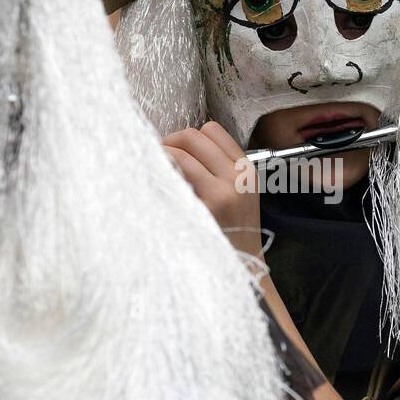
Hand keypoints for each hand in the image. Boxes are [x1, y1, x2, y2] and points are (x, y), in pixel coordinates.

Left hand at [162, 121, 264, 259]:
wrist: (243, 268)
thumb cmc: (233, 232)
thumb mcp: (239, 193)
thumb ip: (219, 168)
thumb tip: (179, 146)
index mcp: (246, 169)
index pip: (212, 130)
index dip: (188, 136)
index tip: (175, 148)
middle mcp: (236, 177)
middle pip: (194, 136)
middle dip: (170, 140)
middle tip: (157, 155)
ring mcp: (221, 192)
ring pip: (182, 153)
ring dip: (161, 155)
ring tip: (153, 169)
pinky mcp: (204, 209)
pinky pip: (174, 177)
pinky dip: (160, 175)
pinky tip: (157, 186)